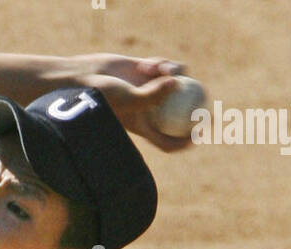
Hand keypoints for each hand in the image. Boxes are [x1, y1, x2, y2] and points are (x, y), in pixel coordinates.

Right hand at [72, 53, 194, 152]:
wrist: (82, 78)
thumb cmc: (100, 96)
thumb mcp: (128, 100)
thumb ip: (152, 95)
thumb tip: (178, 84)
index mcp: (144, 127)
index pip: (168, 141)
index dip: (185, 141)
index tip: (199, 133)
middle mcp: (148, 110)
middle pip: (178, 114)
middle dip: (195, 108)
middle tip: (207, 98)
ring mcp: (148, 90)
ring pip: (174, 85)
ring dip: (174, 75)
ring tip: (163, 70)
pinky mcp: (145, 71)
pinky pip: (164, 67)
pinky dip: (162, 64)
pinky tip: (150, 64)